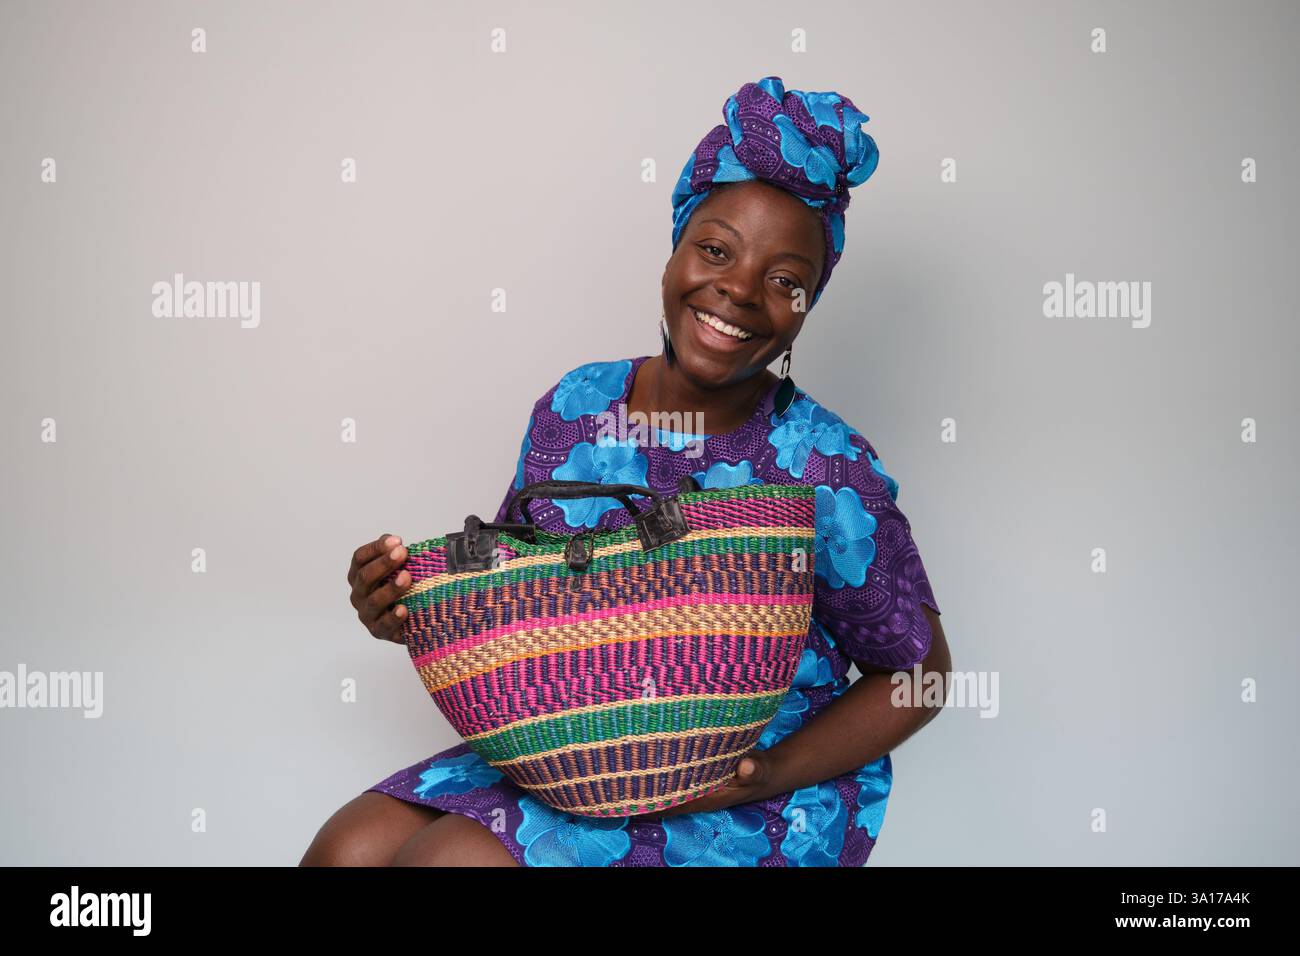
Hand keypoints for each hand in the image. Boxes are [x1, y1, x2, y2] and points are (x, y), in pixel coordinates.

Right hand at [347, 533, 411, 643]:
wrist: (409, 620)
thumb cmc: (401, 589)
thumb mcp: (397, 569)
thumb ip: (394, 553)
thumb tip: (396, 542)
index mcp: (358, 575)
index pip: (360, 558)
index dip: (376, 548)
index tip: (396, 541)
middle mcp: (358, 594)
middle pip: (365, 576)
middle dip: (384, 563)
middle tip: (402, 553)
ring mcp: (367, 613)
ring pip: (374, 601)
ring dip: (390, 588)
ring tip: (406, 577)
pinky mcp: (378, 631)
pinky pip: (384, 625)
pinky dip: (393, 617)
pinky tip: (403, 609)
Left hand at [625, 750, 774, 823]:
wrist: (761, 773)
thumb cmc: (758, 772)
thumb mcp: (759, 770)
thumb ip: (754, 769)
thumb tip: (745, 766)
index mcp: (705, 797)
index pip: (670, 803)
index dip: (648, 803)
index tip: (624, 797)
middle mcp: (694, 795)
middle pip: (658, 799)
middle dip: (635, 795)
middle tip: (607, 784)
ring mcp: (691, 787)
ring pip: (660, 790)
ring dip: (641, 786)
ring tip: (611, 774)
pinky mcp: (691, 777)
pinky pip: (666, 780)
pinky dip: (651, 775)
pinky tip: (632, 765)